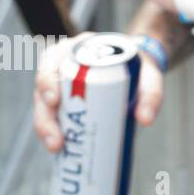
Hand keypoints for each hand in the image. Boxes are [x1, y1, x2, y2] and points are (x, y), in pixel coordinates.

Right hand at [33, 32, 164, 152]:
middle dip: (45, 115)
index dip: (48, 79)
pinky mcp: (60, 99)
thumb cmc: (139, 71)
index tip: (55, 101)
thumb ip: (151, 95)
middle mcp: (65, 62)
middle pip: (43, 86)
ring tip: (57, 146)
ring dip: (45, 126)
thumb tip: (145, 119)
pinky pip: (48, 113)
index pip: (54, 58)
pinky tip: (57, 146)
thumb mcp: (149, 79)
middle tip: (57, 138)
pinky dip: (50, 129)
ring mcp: (59, 81)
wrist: (139, 74)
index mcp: (81, 48)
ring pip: (41, 103)